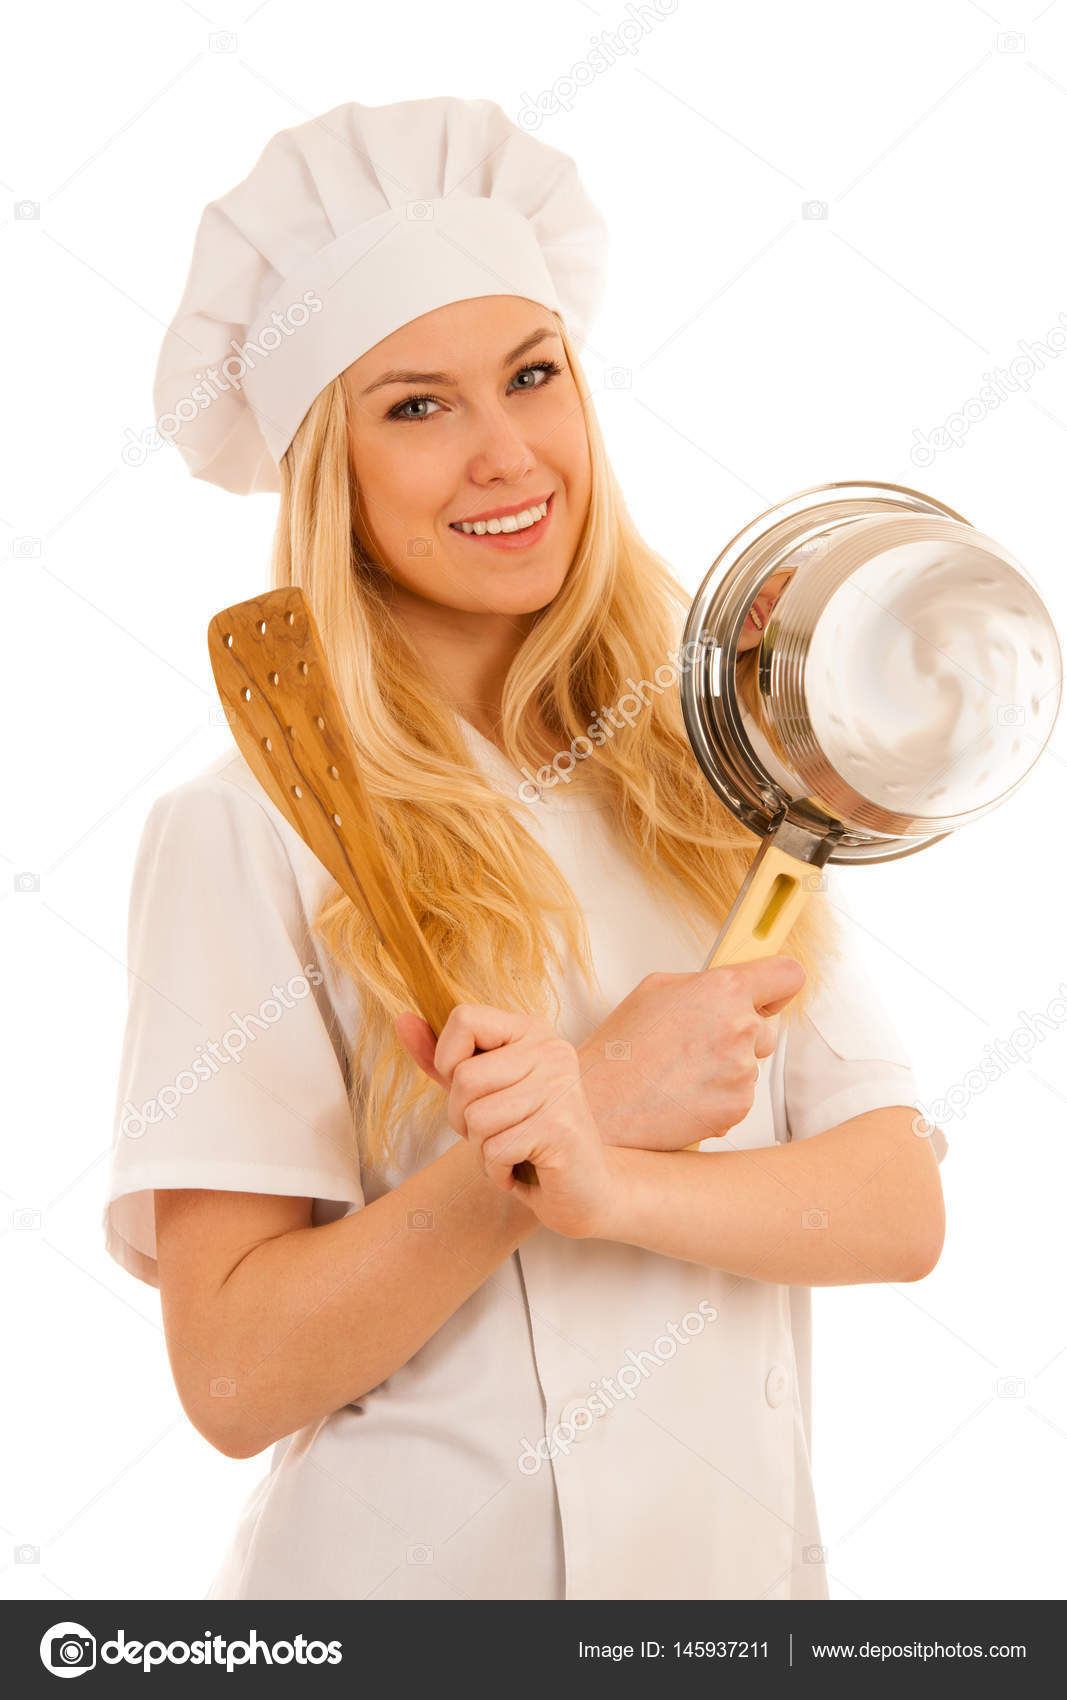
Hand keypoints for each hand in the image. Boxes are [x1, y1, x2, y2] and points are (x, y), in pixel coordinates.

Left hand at [395, 1005, 620, 1239]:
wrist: (584, 1189)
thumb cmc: (524, 1137)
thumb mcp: (479, 1092)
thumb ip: (443, 1059)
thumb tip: (401, 1021)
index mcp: (531, 1031)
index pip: (464, 1018)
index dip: (449, 1062)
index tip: (473, 1090)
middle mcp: (551, 1050)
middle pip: (464, 1077)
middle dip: (463, 1118)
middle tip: (497, 1132)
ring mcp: (560, 1087)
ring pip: (476, 1116)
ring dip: (482, 1148)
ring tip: (512, 1149)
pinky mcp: (562, 1128)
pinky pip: (495, 1149)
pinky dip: (497, 1169)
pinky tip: (523, 1167)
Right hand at [577, 956, 805, 1151]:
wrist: (602, 1105)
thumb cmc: (620, 1050)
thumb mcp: (655, 989)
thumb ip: (703, 984)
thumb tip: (724, 988)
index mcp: (723, 990)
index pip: (787, 976)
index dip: (777, 986)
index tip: (769, 993)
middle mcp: (741, 1028)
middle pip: (766, 1029)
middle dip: (739, 1035)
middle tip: (696, 1044)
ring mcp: (742, 1071)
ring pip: (749, 1065)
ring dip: (725, 1069)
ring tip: (680, 1072)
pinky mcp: (738, 1107)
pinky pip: (739, 1096)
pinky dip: (718, 1097)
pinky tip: (684, 1093)